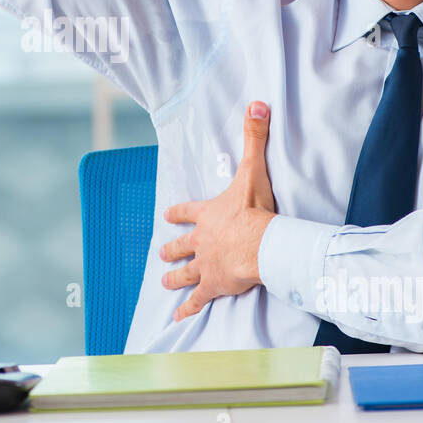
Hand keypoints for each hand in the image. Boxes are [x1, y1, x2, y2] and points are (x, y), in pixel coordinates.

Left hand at [160, 100, 278, 321]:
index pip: (187, 211)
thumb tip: (257, 103)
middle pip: (182, 245)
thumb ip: (254, 137)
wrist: (259, 244)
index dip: (177, 212)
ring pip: (185, 272)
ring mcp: (205, 265)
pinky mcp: (214, 286)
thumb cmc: (254, 209)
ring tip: (165, 282)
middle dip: (172, 249)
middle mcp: (200, 240)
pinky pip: (198, 300)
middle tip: (162, 254)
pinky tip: (178, 319)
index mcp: (207, 215)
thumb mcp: (252, 169)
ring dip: (175, 276)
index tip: (167, 215)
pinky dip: (188, 309)